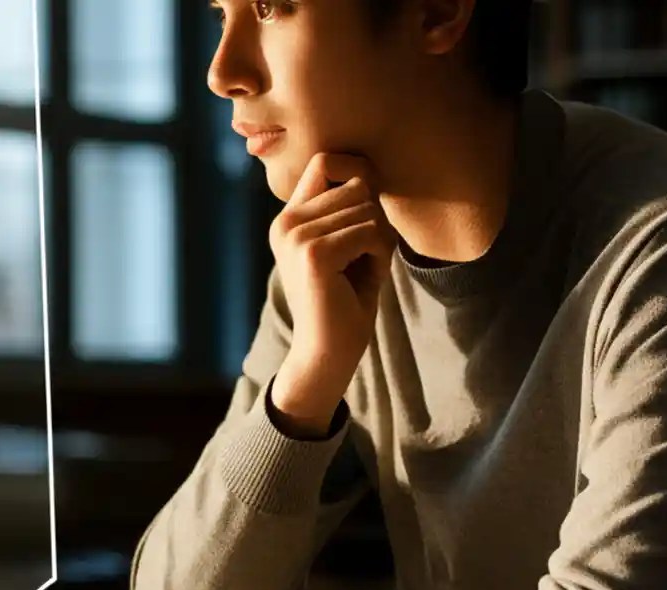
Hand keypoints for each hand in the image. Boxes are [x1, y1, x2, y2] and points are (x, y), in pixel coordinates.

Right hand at [269, 152, 398, 426]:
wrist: (327, 351)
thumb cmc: (344, 300)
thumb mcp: (345, 245)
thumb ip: (349, 208)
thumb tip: (367, 171)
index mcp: (288, 219)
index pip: (324, 161)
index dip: (358, 175)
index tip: (369, 210)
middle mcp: (285, 223)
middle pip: (355, 185)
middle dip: (374, 220)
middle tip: (365, 257)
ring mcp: (296, 237)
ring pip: (366, 208)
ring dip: (380, 239)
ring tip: (364, 268)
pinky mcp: (313, 253)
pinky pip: (369, 231)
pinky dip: (381, 253)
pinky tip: (367, 276)